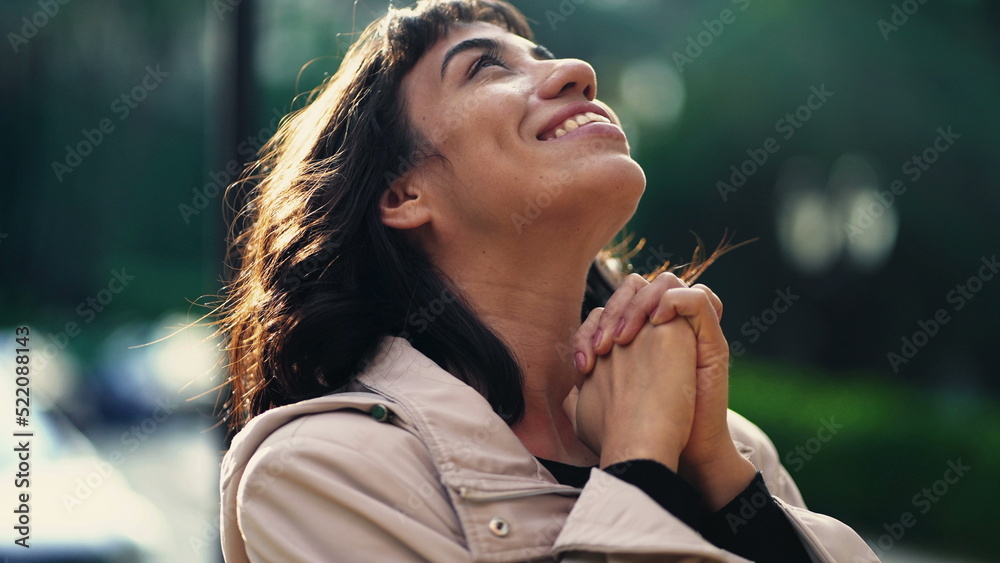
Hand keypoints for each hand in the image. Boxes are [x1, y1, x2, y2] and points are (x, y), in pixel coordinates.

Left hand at [571, 272, 754, 508]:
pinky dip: (674, 302)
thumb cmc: (635, 438)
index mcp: (638, 341)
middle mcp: (664, 331)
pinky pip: (696, 299)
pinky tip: (657, 324)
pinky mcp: (711, 340)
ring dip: (641, 304)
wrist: (673, 458)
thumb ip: (585, 394)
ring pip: (667, 283)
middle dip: (616, 308)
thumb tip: (570, 389)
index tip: (582, 364)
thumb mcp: (601, 410)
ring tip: (626, 339)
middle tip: (605, 347)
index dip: (591, 327)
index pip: (612, 305)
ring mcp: (689, 332)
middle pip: (638, 286)